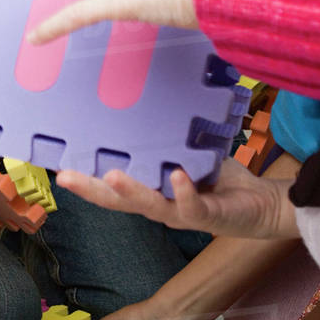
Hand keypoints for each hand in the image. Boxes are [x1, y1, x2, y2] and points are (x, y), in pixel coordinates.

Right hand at [56, 156, 298, 240]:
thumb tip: (146, 102)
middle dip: (91, 190)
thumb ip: (168, 141)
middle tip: (65, 176)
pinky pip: (192, 206)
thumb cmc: (221, 181)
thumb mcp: (188, 155)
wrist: (262, 206)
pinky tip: (176, 175)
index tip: (58, 166)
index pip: (113, 190)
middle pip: (120, 203)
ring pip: (150, 207)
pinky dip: (183, 191)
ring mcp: (183, 215)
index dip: (85, 181)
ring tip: (110, 176)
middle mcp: (161, 208)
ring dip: (131, 191)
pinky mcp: (209, 217)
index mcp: (152, 193)